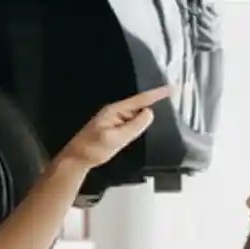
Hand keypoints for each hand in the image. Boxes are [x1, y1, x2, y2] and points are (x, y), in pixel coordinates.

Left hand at [58, 85, 172, 169]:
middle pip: (139, 105)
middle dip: (154, 100)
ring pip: (136, 114)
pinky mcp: (113, 128)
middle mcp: (115, 112)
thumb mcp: (115, 138)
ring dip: (148, 112)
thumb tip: (149, 113)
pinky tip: (146, 123)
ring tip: (164, 109)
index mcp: (115, 111)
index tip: (171, 88)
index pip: (140, 100)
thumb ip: (134, 126)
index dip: (156, 94)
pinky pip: (131, 121)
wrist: (76, 159)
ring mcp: (114, 120)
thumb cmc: (92, 149)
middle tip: (173, 95)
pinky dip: (140, 121)